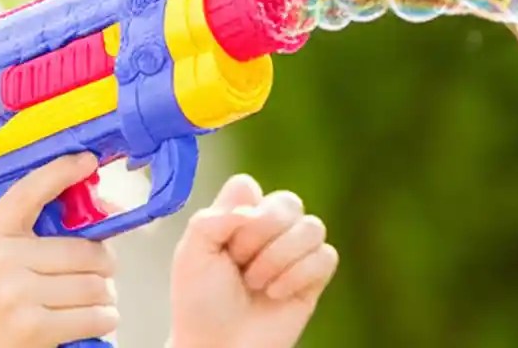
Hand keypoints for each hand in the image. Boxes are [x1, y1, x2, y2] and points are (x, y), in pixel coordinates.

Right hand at [0, 154, 118, 346]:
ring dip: (104, 295)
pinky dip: (104, 319)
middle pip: (86, 252)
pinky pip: (95, 316)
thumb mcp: (1, 260)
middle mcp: (2, 260)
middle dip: (103, 265)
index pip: (27, 193)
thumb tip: (104, 210)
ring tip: (93, 301)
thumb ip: (33, 240)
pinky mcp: (31, 328)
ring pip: (96, 285)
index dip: (59, 172)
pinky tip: (94, 320)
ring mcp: (16, 295)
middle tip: (101, 274)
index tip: (86, 161)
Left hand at [168, 175, 337, 347]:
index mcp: (238, 217)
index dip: (237, 214)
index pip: (248, 186)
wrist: (218, 347)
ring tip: (258, 284)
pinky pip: (326, 256)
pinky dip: (299, 276)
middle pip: (287, 202)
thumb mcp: (191, 256)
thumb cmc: (201, 304)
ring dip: (279, 259)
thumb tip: (250, 209)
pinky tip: (277, 294)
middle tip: (240, 266)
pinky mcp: (315, 275)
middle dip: (260, 237)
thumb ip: (211, 220)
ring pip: (313, 227)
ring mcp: (296, 250)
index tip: (224, 244)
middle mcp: (270, 228)